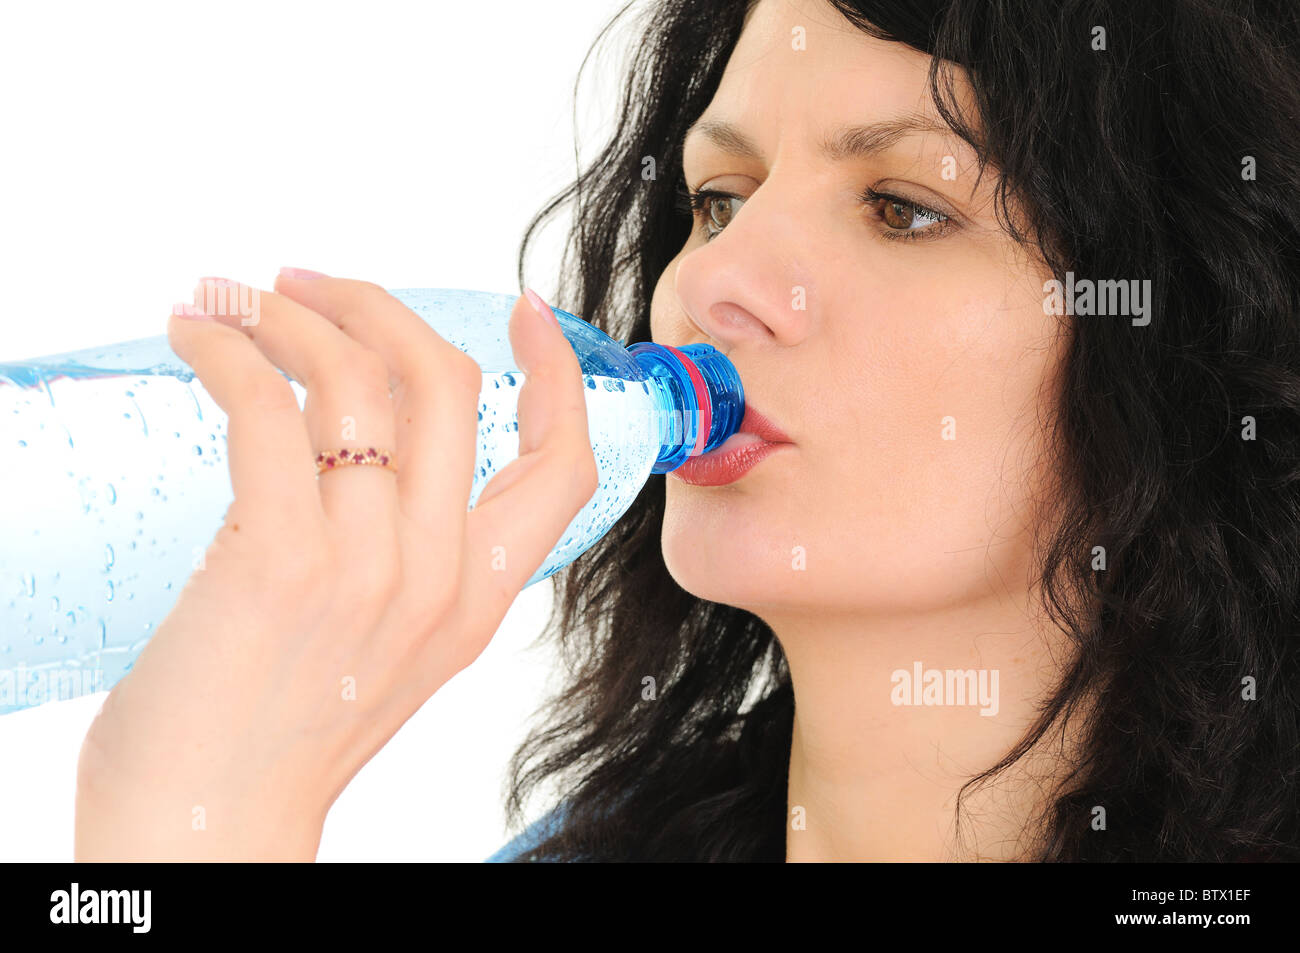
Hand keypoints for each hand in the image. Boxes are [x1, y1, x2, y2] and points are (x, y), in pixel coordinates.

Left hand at [74, 273, 597, 859]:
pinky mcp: (279, 562)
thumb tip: (355, 439)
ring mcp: (367, 571)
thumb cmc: (273, 734)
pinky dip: (230, 351)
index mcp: (478, 600)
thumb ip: (402, 557)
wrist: (207, 828)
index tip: (521, 309)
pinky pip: (268, 410)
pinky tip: (198, 339)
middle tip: (307, 283)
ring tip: (235, 303)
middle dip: (375, 305)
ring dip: (288, 315)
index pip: (564, 467)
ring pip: (357, 380)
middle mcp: (439, 579)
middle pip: (448, 385)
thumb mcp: (382, 646)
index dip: (555, 373)